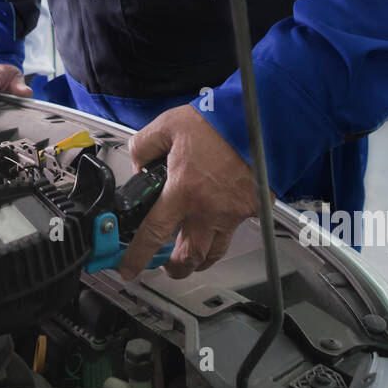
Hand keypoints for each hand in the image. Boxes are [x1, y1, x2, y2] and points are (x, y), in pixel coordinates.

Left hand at [119, 104, 271, 278]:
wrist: (259, 119)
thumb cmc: (218, 122)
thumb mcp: (167, 126)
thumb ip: (144, 147)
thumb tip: (139, 164)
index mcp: (182, 191)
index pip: (153, 235)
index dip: (137, 257)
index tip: (129, 269)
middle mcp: (207, 209)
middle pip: (189, 257)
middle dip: (175, 269)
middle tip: (166, 266)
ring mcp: (232, 212)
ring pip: (214, 253)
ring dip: (200, 259)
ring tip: (191, 255)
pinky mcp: (252, 207)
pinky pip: (236, 231)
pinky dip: (224, 234)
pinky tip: (216, 225)